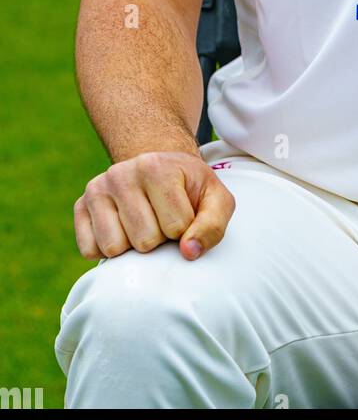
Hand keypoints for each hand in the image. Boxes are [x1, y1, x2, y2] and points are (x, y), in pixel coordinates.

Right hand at [74, 151, 235, 261]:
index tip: (183, 213)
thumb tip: (188, 253)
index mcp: (155, 166)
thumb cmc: (190, 189)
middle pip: (144, 241)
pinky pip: (90, 250)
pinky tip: (122, 229)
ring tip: (144, 223)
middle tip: (161, 219)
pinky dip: (108, 250)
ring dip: (133, 247)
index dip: (185, 229)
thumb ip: (213, 226)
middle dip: (159, 239)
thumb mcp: (216, 200)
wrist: (159, 169)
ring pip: (114, 248)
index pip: (176, 226)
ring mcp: (97, 189)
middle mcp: (120, 173)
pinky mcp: (80, 206)